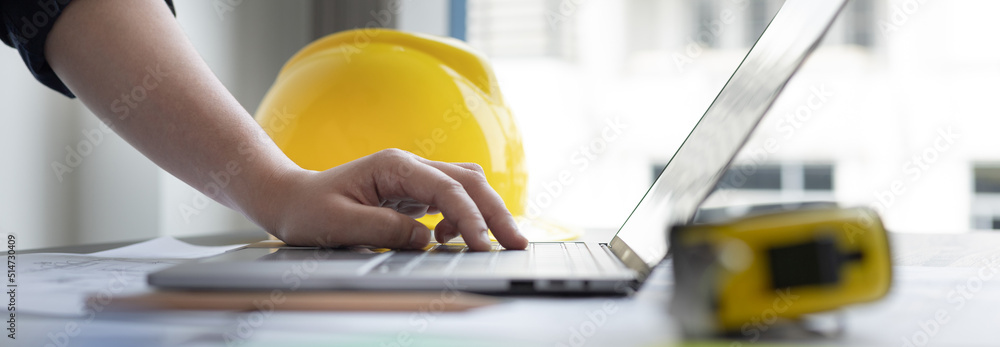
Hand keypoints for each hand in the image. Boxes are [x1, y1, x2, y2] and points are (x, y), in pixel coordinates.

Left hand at [259, 149, 527, 250]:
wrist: (291, 199)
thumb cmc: (309, 209)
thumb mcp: (340, 224)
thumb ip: (385, 230)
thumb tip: (427, 238)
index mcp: (394, 166)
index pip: (447, 188)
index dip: (470, 217)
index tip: (482, 245)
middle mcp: (410, 165)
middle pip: (469, 181)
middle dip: (495, 212)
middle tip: (517, 243)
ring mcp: (414, 177)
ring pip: (466, 186)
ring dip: (486, 213)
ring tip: (495, 244)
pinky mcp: (414, 193)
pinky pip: (452, 199)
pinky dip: (463, 218)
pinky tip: (449, 240)